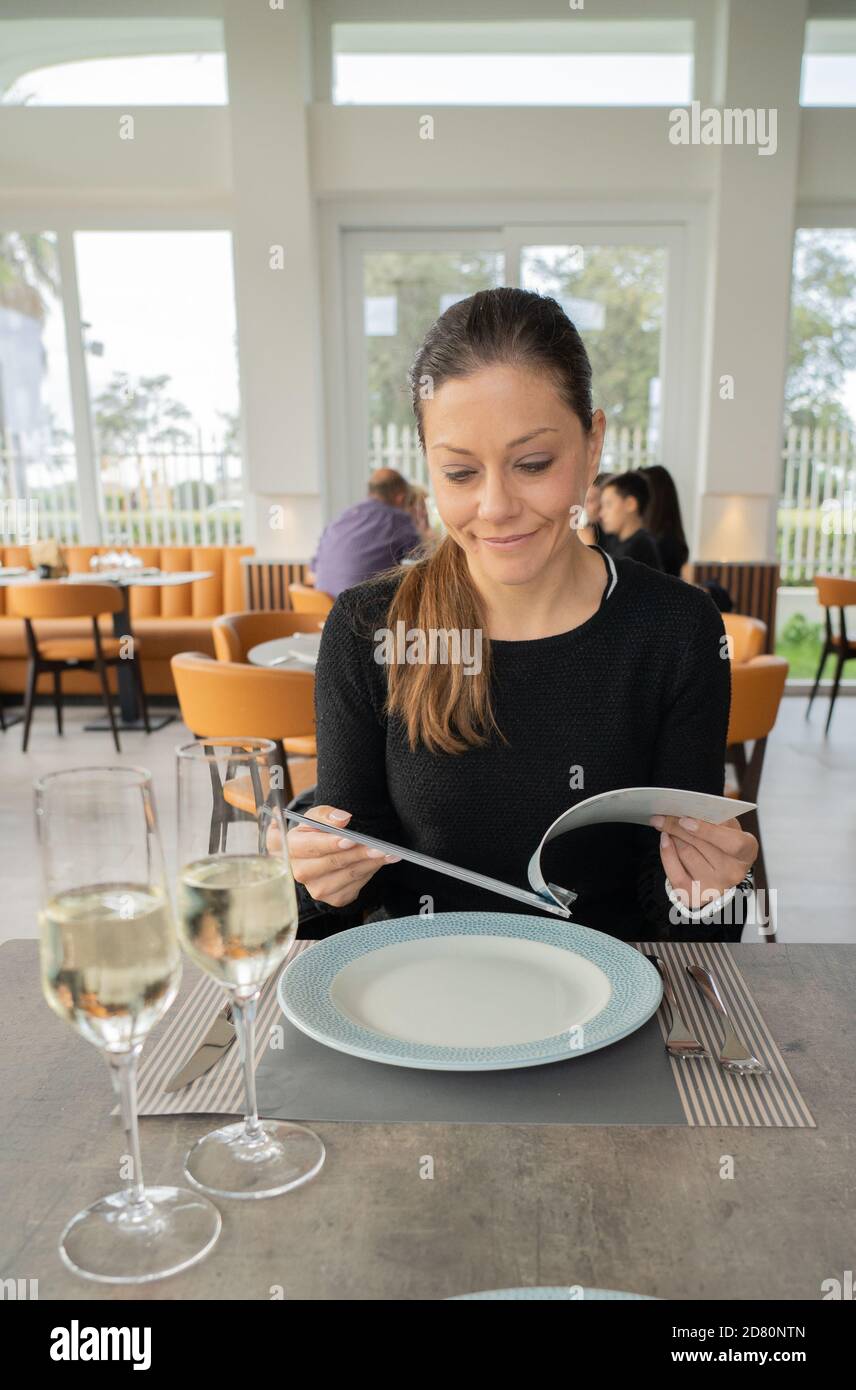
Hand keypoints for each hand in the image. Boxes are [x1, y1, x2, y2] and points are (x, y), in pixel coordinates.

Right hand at [285, 806, 400, 908]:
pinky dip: (369, 872)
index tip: (350, 839)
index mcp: (292, 848)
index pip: (312, 847)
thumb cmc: (316, 833)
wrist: (317, 854)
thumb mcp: (316, 818)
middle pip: (333, 862)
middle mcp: (301, 872)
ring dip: (369, 863)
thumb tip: (342, 820)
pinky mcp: (333, 899)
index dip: (331, 843)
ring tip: (387, 854)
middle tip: (379, 848)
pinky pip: (355, 886)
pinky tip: (380, 863)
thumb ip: (326, 815)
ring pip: (348, 875)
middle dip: (358, 853)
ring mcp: (316, 889)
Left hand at [650, 815, 757, 910]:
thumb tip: (686, 811)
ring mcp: (715, 887)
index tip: (685, 819)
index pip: (731, 843)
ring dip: (672, 836)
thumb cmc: (723, 842)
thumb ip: (714, 818)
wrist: (720, 869)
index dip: (707, 831)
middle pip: (701, 846)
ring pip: (686, 854)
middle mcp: (734, 872)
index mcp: (747, 851)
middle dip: (677, 827)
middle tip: (663, 815)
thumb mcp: (727, 826)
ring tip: (666, 826)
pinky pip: (675, 873)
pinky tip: (664, 840)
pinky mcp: (696, 897)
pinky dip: (667, 854)